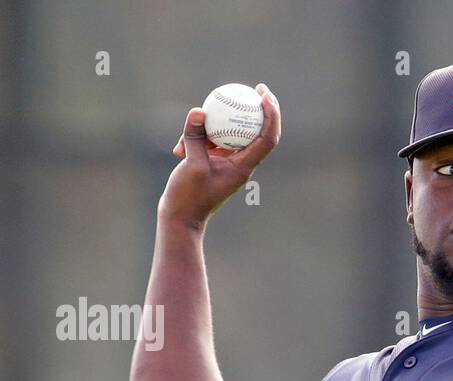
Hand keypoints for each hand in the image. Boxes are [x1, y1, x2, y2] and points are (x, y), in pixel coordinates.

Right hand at [157, 82, 280, 228]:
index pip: (267, 138)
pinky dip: (201, 137)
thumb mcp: (191, 164)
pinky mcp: (215, 164)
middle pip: (258, 133)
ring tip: (208, 110)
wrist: (180, 219)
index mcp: (244, 167)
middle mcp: (242, 165)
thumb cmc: (188, 197)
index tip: (265, 95)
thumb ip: (196, 137)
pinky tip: (183, 137)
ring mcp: (229, 164)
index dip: (271, 115)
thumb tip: (199, 110)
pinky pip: (214, 142)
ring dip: (218, 124)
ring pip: (232, 135)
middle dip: (261, 110)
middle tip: (257, 88)